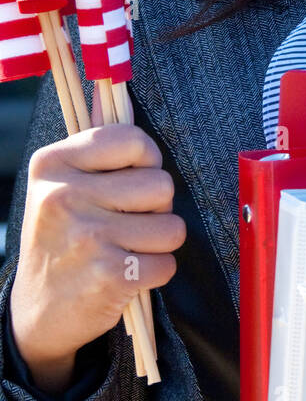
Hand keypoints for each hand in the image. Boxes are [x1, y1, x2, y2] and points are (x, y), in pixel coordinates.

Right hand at [9, 124, 185, 390]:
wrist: (37, 312)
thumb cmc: (61, 239)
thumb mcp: (59, 185)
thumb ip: (96, 147)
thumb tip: (114, 88)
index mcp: (52, 164)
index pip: (135, 141)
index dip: (148, 162)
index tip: (133, 180)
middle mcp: (65, 196)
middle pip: (162, 184)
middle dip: (157, 208)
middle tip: (130, 223)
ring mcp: (87, 236)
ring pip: (172, 227)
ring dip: (160, 243)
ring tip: (130, 249)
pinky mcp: (109, 275)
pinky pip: (167, 263)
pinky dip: (155, 273)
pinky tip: (127, 275)